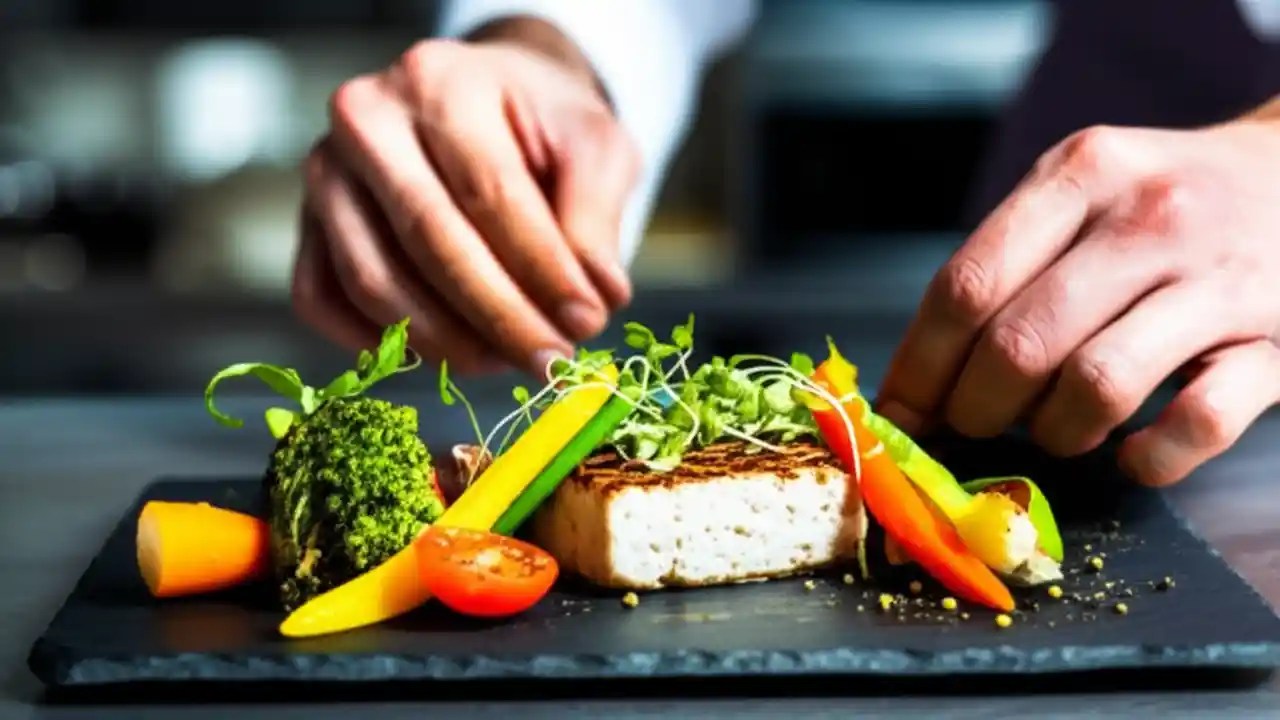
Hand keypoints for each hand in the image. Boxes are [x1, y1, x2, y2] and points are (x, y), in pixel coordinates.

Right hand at [292, 19, 639, 378]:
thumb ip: (595, 216)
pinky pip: (325, 302)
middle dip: (499, 317)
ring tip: (514, 359)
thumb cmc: (543, 126)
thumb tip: (595, 301)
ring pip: (373, 283)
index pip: (488, 191)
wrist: (489, 105)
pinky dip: (387, 346)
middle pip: (428, 240)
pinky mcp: (305, 226)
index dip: (541, 267)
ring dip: (450, 343)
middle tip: (554, 362)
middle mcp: (364, 120)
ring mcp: (324, 176)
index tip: (588, 321)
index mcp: (438, 80)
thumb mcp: (595, 146)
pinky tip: (455, 355)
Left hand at [876, 115, 1279, 486]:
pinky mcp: (1276, 345)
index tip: (898, 414)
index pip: (966, 287)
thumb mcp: (1078, 193)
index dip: (918, 366)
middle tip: (974, 425)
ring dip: (1055, 434)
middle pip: (1018, 345)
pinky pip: (1196, 424)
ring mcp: (1219, 282)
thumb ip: (1004, 269)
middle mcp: (1148, 220)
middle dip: (975, 409)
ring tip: (1056, 430)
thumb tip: (917, 383)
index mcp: (1079, 177)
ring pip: (1097, 386)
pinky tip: (1132, 453)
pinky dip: (1149, 458)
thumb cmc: (1163, 201)